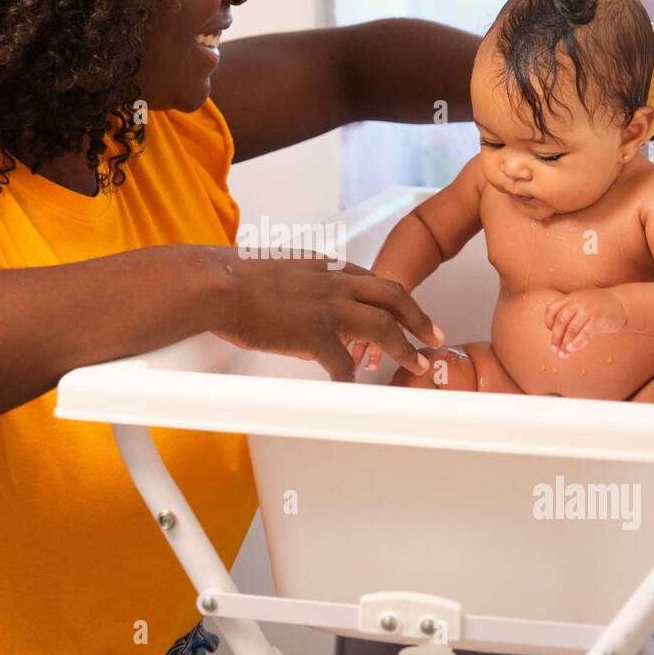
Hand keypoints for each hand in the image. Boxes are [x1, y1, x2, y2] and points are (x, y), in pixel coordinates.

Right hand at [211, 251, 442, 382]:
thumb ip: (302, 287)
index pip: (374, 280)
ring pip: (382, 326)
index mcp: (327, 267)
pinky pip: (343, 362)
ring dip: (404, 347)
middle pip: (393, 297)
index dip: (397, 299)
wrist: (219, 285)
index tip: (409, 312)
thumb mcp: (281, 272)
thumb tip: (306, 308)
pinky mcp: (314, 333)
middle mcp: (334, 283)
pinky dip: (351, 377)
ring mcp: (328, 307)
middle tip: (433, 335)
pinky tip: (352, 387)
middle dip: (418, 318)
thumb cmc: (238, 279)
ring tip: (416, 364)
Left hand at [543, 289, 626, 357]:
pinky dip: (577, 343)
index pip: (552, 310)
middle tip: (555, 351)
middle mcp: (577, 302)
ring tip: (563, 355)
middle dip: (556, 338)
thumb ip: (570, 316)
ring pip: (571, 329)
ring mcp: (588, 310)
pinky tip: (571, 350)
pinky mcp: (598, 319)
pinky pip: (585, 333)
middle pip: (560, 322)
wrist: (623, 303)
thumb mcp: (582, 305)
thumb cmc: (600, 308)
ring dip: (565, 344)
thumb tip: (557, 339)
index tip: (551, 332)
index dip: (548, 322)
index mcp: (571, 298)